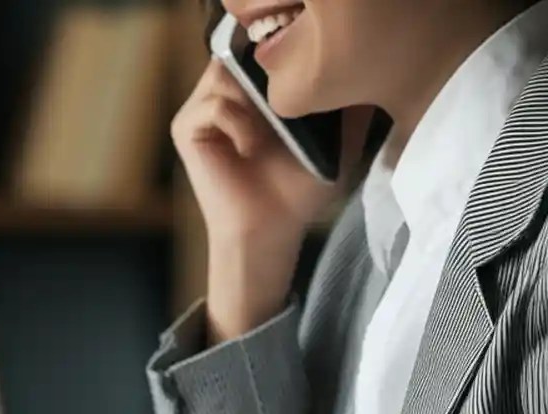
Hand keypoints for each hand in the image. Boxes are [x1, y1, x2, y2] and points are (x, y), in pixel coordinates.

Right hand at [172, 60, 372, 340]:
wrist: (269, 228)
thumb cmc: (296, 189)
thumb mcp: (335, 138)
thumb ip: (346, 105)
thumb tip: (361, 73)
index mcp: (250, 91)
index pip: (261, 51)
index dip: (283, 65)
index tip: (303, 93)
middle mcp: (221, 93)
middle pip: (242, 55)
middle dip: (269, 81)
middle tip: (289, 113)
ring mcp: (200, 109)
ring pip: (228, 75)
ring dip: (255, 102)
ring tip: (270, 135)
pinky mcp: (186, 128)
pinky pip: (215, 105)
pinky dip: (239, 124)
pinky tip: (250, 150)